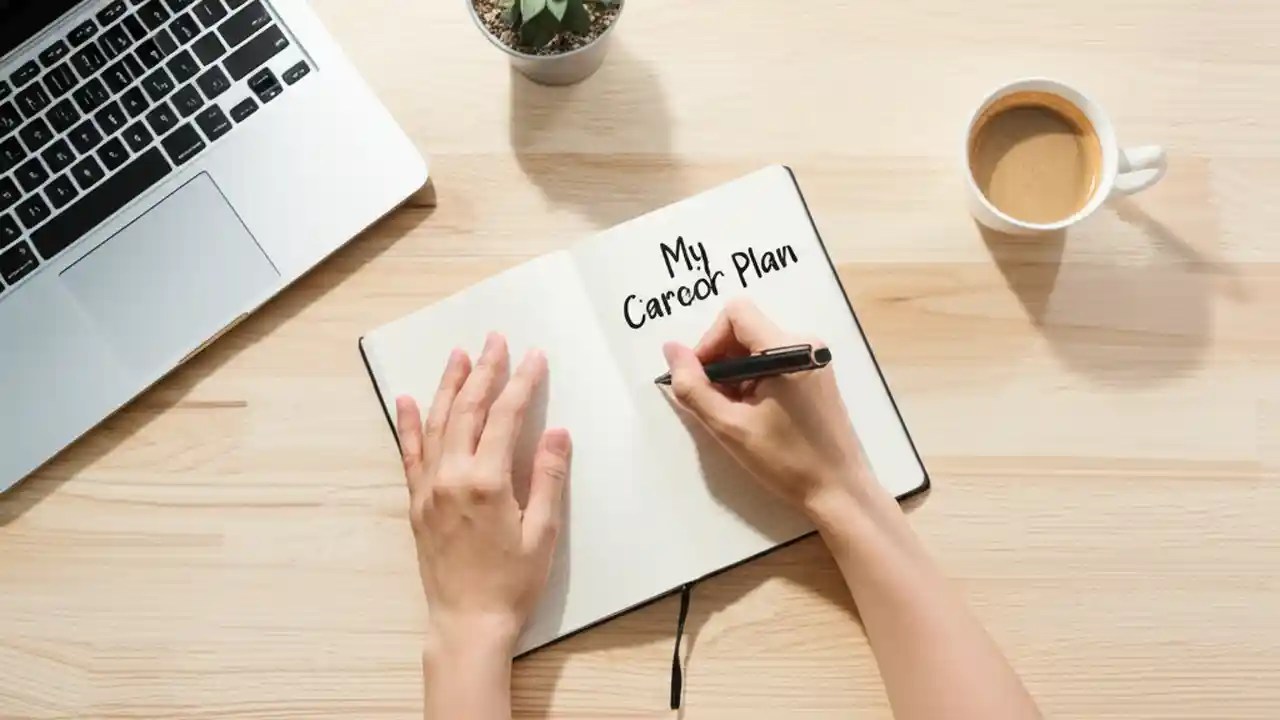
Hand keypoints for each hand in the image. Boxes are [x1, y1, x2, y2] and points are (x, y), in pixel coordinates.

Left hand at [396, 333, 571, 654]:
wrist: (467, 623)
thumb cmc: (511, 584)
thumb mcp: (542, 533)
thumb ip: (548, 478)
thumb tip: (557, 433)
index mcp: (487, 482)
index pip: (505, 417)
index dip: (521, 383)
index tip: (533, 357)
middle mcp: (452, 477)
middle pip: (468, 409)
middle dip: (483, 370)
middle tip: (495, 340)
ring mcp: (429, 488)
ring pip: (437, 423)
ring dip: (448, 385)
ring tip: (458, 355)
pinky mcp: (417, 503)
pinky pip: (409, 453)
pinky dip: (409, 424)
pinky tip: (409, 400)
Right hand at [662, 299, 878, 518]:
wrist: (839, 491)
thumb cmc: (786, 460)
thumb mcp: (730, 427)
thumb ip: (694, 387)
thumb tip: (671, 350)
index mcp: (788, 350)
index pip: (736, 314)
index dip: (709, 341)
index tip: (701, 380)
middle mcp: (805, 345)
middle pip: (745, 330)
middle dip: (720, 361)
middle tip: (714, 403)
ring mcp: (814, 360)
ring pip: (757, 348)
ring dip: (736, 375)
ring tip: (735, 414)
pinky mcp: (817, 376)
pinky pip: (775, 363)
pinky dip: (754, 381)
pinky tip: (754, 414)